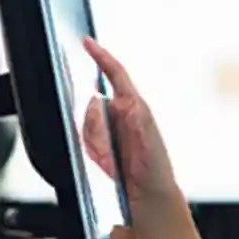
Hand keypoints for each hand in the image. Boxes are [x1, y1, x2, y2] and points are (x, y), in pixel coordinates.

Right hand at [81, 37, 178, 204]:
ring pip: (86, 123)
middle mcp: (122, 113)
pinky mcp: (99, 142)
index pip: (115, 74)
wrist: (148, 196)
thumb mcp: (148, 142)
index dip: (101, 57)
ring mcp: (109, 128)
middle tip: (109, 148)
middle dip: (96, 126)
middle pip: (93, 103)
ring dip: (96, 142)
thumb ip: (135, 121)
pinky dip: (93, 151)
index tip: (87, 43)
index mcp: (135, 106)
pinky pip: (84, 140)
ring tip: (113, 158)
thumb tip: (123, 102)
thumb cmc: (155, 168)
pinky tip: (108, 162)